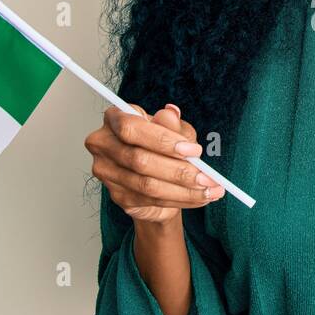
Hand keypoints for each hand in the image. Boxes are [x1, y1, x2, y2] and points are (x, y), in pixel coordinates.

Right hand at [85, 102, 222, 224]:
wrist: (156, 173)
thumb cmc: (163, 145)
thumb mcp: (175, 131)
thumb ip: (173, 126)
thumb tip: (171, 114)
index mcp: (115, 118)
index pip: (132, 129)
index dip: (163, 140)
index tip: (194, 150)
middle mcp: (103, 144)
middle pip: (139, 161)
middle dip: (179, 171)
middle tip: (207, 177)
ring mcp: (106, 172)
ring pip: (147, 185)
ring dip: (184, 191)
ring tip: (210, 190)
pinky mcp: (117, 195)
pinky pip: (151, 201)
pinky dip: (180, 201)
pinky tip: (200, 198)